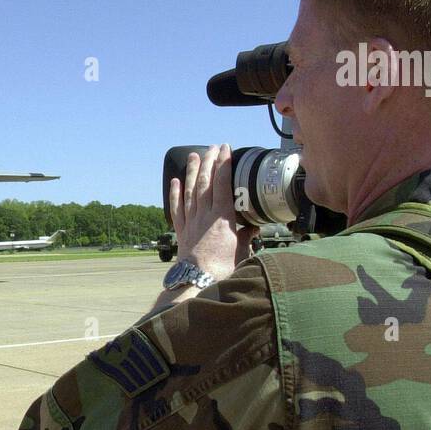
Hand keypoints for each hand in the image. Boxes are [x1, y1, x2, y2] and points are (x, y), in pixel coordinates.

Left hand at [167, 144, 255, 282]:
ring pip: (191, 191)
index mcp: (222, 217)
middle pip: (205, 183)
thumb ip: (247, 236)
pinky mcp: (182, 231)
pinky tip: (176, 181)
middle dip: (209, 163)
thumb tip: (254, 228)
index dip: (224, 164)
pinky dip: (176, 193)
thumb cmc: (223, 269)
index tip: (226, 149)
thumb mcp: (242, 251)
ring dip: (193, 172)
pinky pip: (177, 208)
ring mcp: (191, 222)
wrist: (197, 282)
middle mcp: (204, 215)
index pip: (223, 184)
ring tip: (194, 156)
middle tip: (212, 147)